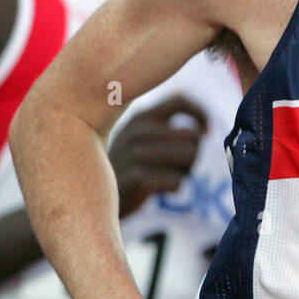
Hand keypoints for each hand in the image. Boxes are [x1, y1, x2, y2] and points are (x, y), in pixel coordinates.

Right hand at [108, 93, 207, 217]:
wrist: (91, 197)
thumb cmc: (127, 167)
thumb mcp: (138, 138)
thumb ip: (164, 127)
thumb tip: (202, 132)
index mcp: (141, 116)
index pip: (180, 100)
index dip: (201, 114)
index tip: (206, 132)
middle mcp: (138, 130)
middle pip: (193, 137)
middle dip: (194, 155)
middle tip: (179, 166)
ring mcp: (135, 153)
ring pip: (189, 157)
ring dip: (186, 172)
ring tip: (167, 176)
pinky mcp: (136, 178)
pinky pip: (177, 181)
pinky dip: (175, 188)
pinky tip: (158, 190)